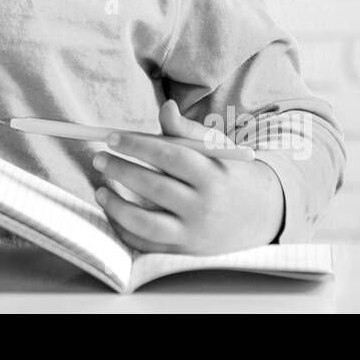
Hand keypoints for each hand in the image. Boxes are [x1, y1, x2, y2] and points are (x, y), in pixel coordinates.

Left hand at [92, 99, 284, 253]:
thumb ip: (186, 130)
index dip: (138, 145)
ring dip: (116, 206)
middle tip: (99, 158)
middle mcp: (204, 207)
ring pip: (146, 224)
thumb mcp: (216, 148)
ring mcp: (193, 234)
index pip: (170, 157)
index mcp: (212, 176)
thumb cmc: (228, 172)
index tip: (112, 137)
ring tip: (100, 189)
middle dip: (121, 170)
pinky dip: (124, 230)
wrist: (261, 214)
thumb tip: (165, 107)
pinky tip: (112, 211)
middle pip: (155, 188)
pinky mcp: (184, 251)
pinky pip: (147, 245)